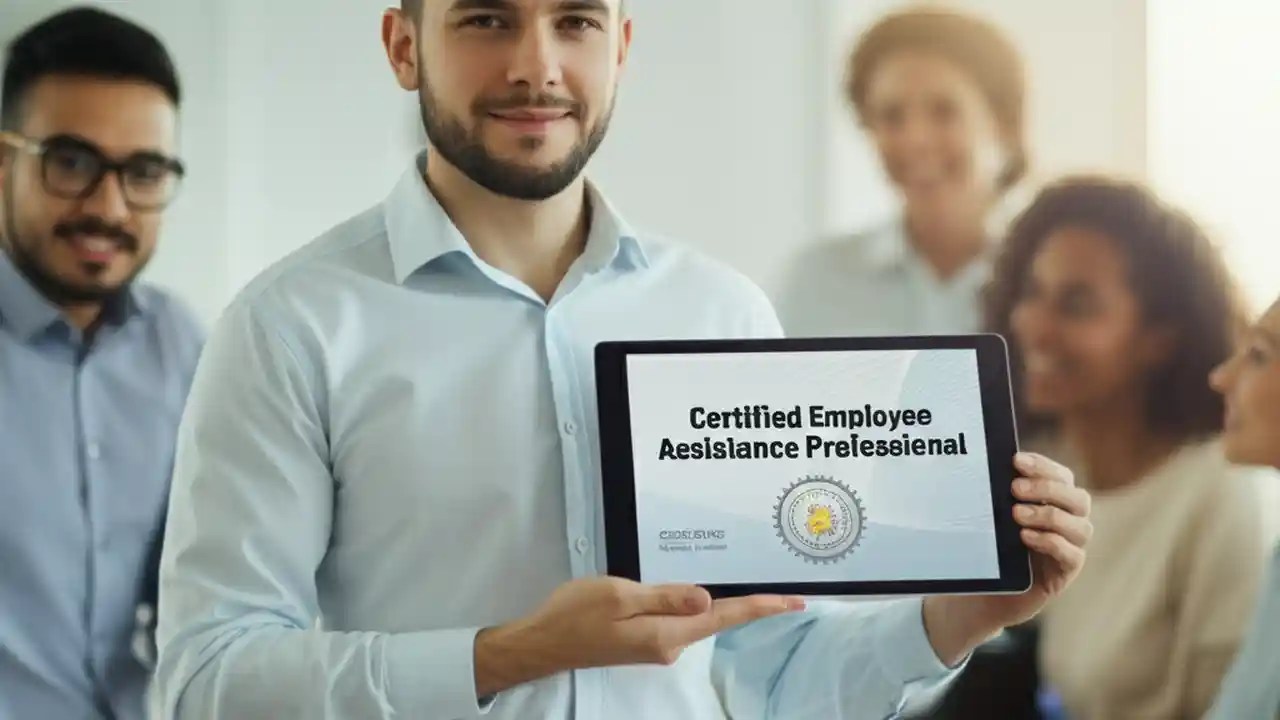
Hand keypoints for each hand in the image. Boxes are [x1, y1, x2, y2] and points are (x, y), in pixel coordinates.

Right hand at [474, 577, 804, 696]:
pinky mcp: (644, 641)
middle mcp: (669, 644)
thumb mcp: (621, 594)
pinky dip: (693, 605)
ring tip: (746, 584)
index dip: (763, 608)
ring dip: (721, 603)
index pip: (726, 617)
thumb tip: (708, 598)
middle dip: (750, 605)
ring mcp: (657, 645)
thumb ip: (666, 595)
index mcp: (667, 633)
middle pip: (718, 619)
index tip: (796, 603)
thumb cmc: (575, 614)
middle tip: (786, 593)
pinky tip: (695, 590)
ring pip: (698, 618)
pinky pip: (678, 619)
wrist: (542, 642)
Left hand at [924, 452, 1091, 664]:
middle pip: (1078, 498)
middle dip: (1047, 489)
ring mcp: (1071, 547)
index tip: (1016, 460)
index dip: (1043, 466)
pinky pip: (1071, 555)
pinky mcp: (1065, 571)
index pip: (1061, 476)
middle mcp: (1070, 522)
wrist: (984, 591)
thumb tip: (991, 464)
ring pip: (1080, 526)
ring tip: (1016, 514)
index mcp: (1055, 501)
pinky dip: (1050, 542)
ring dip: (1048, 516)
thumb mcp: (994, 517)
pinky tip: (1026, 538)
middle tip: (1015, 488)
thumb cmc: (991, 547)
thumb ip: (1001, 494)